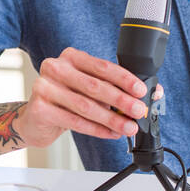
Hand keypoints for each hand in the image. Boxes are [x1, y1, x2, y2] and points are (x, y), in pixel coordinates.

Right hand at [14, 47, 163, 146]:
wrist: (37, 118)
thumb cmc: (68, 99)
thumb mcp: (90, 88)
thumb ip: (117, 88)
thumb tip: (153, 93)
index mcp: (71, 57)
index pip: (102, 66)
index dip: (124, 79)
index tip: (141, 90)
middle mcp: (56, 68)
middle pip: (95, 86)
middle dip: (121, 101)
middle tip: (138, 111)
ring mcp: (44, 87)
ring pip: (85, 106)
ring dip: (111, 119)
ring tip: (128, 127)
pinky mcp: (40, 108)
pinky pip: (74, 121)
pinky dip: (97, 129)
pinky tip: (111, 133)